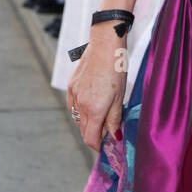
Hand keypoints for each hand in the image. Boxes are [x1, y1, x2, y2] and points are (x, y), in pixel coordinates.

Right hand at [66, 26, 126, 148]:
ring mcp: (74, 95)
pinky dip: (80, 109)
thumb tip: (114, 137)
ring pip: (77, 118)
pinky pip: (72, 105)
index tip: (104, 146)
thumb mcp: (120, 96)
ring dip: (87, 121)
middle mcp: (81, 104)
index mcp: (95, 109)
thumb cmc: (116, 69)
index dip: (97, 146)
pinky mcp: (71, 85)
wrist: (105, 45)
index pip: (90, 138)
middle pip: (83, 130)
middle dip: (94, 134)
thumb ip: (115, 118)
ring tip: (101, 113)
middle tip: (107, 129)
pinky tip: (90, 102)